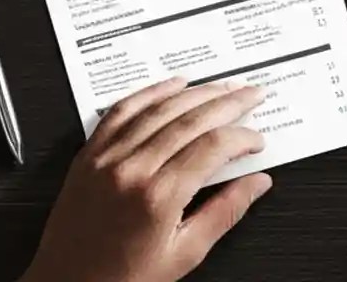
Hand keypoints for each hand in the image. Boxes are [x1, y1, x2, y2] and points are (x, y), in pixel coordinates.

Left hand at [21, 77, 272, 281]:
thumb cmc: (122, 278)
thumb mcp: (184, 253)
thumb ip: (224, 213)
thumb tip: (257, 184)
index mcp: (159, 197)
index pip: (212, 147)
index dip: (241, 136)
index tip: (255, 140)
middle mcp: (131, 170)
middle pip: (190, 120)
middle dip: (228, 103)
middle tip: (251, 94)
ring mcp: (106, 158)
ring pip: (159, 109)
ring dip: (196, 92)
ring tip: (222, 86)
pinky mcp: (89, 155)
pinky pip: (121, 111)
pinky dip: (150, 92)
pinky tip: (171, 85)